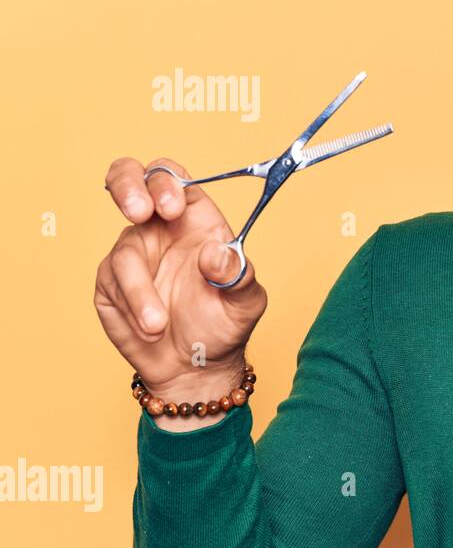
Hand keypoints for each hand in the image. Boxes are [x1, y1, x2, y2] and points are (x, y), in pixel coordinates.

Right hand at [95, 157, 267, 408]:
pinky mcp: (111, 283)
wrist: (197, 368)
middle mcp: (159, 229)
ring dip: (139, 290)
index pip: (173, 179)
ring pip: (124, 252)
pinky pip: (114, 285)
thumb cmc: (224, 324)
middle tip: (139, 212)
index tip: (172, 208)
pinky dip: (132, 308)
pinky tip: (150, 329)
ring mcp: (132, 254)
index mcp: (194, 218)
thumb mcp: (246, 302)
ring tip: (158, 325)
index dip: (167, 182)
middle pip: (129, 180)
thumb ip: (238, 276)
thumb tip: (216, 254)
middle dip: (128, 186)